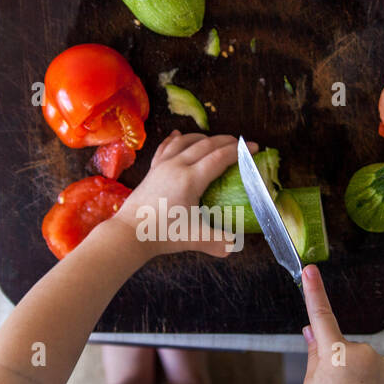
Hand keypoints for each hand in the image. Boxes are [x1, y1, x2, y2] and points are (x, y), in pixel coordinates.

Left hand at [113, 131, 256, 258]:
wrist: (129, 233)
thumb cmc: (162, 234)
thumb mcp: (194, 238)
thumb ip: (217, 242)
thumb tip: (234, 248)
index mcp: (190, 179)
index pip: (220, 158)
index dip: (239, 152)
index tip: (253, 148)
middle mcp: (177, 166)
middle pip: (205, 145)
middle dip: (225, 141)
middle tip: (239, 143)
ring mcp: (162, 166)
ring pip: (185, 142)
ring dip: (203, 137)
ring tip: (214, 140)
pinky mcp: (152, 170)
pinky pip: (165, 148)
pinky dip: (175, 139)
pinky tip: (177, 135)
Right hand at [300, 264, 383, 383]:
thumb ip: (314, 355)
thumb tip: (312, 332)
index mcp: (335, 351)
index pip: (321, 315)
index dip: (314, 292)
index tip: (311, 270)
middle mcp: (361, 351)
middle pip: (340, 349)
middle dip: (334, 364)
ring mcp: (380, 364)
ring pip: (358, 363)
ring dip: (351, 378)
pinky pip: (372, 376)